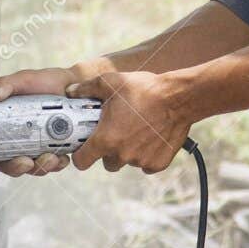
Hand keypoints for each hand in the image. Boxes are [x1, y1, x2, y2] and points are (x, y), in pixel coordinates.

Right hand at [0, 59, 112, 177]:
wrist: (74, 84)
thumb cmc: (44, 82)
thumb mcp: (22, 80)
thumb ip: (5, 86)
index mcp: (2, 126)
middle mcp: (16, 140)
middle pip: (8, 164)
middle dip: (15, 167)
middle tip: (26, 161)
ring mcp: (35, 147)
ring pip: (32, 167)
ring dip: (39, 167)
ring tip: (50, 158)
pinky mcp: (53, 150)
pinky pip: (53, 164)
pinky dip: (57, 164)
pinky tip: (62, 158)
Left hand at [66, 71, 193, 173]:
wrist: (178, 97)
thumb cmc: (142, 89)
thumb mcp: (110, 83)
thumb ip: (86, 89)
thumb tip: (70, 92)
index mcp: (106, 139)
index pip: (82, 162)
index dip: (81, 155)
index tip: (84, 148)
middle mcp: (122, 154)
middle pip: (107, 163)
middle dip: (108, 151)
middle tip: (115, 132)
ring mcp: (141, 161)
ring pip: (128, 162)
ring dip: (128, 151)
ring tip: (135, 130)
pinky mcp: (158, 163)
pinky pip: (146, 164)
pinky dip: (146, 154)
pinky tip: (150, 137)